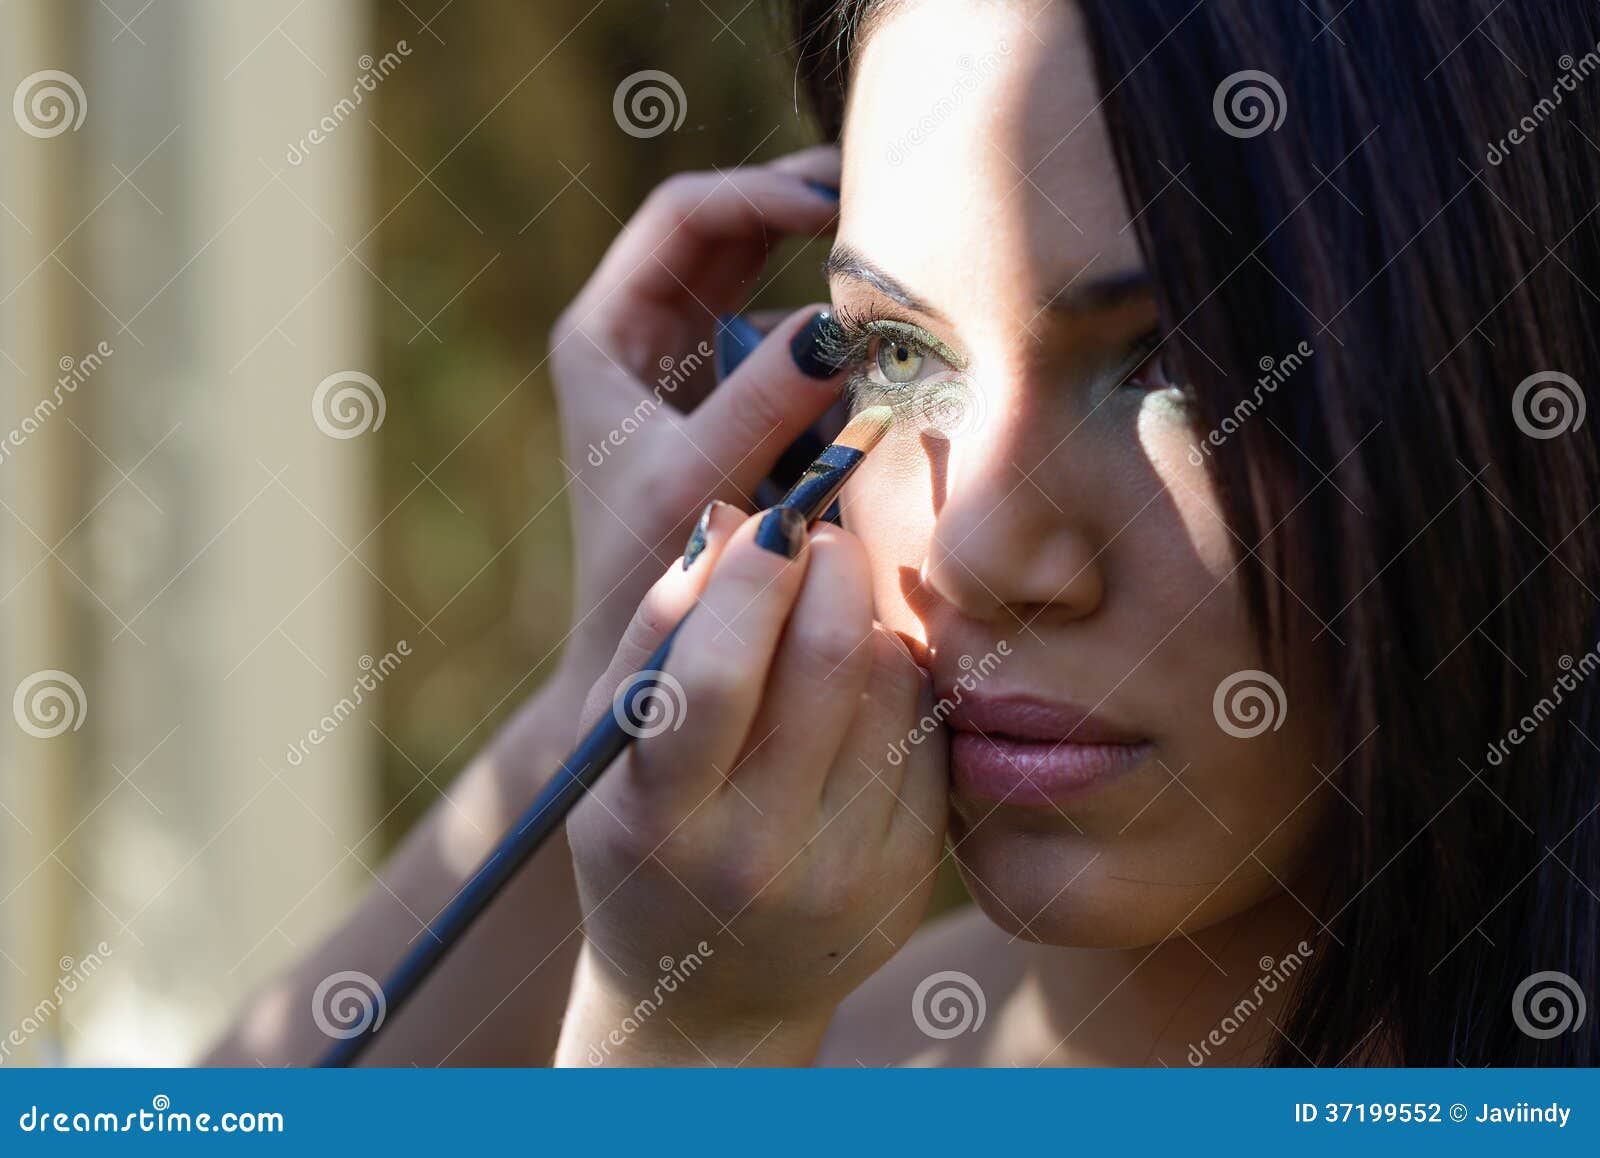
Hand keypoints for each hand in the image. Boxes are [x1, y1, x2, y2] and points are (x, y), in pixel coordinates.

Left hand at [547, 146, 845, 683]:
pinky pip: (795, 370)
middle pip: (736, 240)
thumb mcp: (696, 478)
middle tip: (890, 213)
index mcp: (606, 333)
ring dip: (829, 311)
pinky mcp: (736, 422)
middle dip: (809, 225)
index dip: (763, 193)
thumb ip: (762, 399)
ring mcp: (692, 380)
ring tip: (894, 321)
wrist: (643, 671)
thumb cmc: (642, 576)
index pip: (688, 215)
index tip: (838, 205)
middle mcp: (645, 342)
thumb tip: (840, 323)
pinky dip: (836, 374)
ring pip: (773, 304)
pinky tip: (878, 396)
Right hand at [556, 504, 947, 1065]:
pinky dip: (897, 681)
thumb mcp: (612, 754)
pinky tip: (860, 689)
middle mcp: (759, 856)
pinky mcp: (913, 875)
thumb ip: (656, 633)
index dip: (750, 575)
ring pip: (892, 682)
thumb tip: (733, 519)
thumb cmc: (644, 844)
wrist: (713, 997)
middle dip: (831, 566)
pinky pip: (927, 731)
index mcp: (660, 823)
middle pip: (828, 659)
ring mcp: (848, 872)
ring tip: (826, 622)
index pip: (716, 674)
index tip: (768, 519)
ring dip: (865, 619)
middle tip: (815, 541)